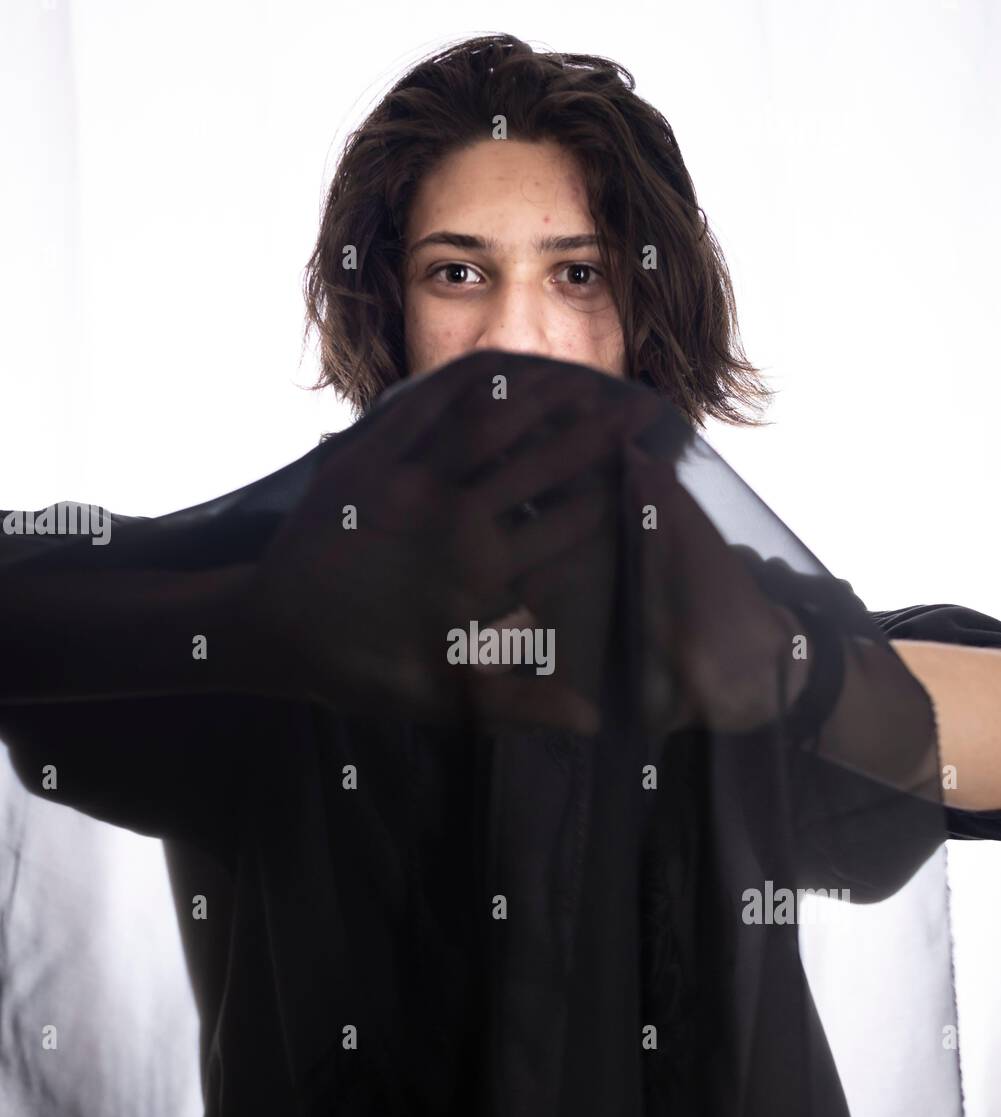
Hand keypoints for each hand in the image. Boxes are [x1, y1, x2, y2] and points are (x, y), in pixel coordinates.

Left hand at [241, 350, 659, 731]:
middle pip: (541, 459)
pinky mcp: (369, 457)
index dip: (616, 492)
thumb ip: (522, 703)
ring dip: (543, 393)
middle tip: (640, 404)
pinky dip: (469, 381)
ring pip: (489, 420)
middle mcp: (450, 517)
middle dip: (597, 430)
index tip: (652, 467)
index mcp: (477, 574)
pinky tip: (502, 365)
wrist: (269, 631)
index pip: (568, 522)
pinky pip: (426, 406)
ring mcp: (407, 479)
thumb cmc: (361, 670)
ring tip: (585, 376)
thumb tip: (595, 719)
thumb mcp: (443, 699)